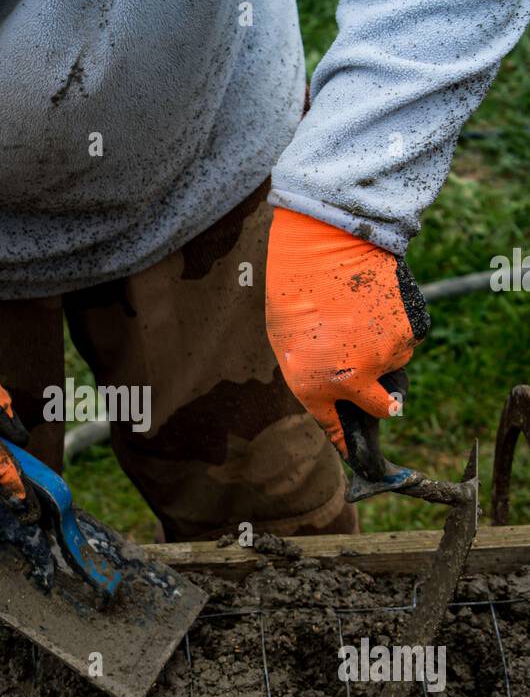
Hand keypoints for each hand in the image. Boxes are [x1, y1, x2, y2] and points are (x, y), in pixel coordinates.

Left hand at [265, 207, 429, 461]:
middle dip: (381, 401)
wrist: (322, 246)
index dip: (345, 440)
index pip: (334, 427)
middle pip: (384, 407)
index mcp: (313, 386)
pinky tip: (375, 302)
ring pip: (395, 363)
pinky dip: (395, 326)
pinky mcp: (410, 331)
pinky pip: (407, 337)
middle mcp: (354, 379)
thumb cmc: (295, 290)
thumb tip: (336, 386)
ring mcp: (386, 356)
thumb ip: (312, 370)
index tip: (352, 449)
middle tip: (374, 381)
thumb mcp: (287, 341)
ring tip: (360, 315)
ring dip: (383, 349)